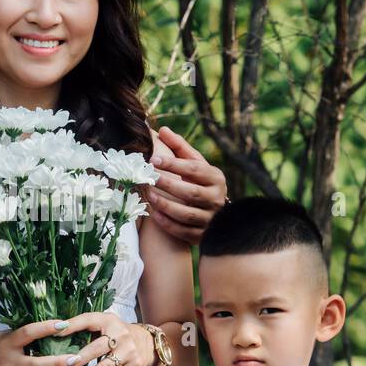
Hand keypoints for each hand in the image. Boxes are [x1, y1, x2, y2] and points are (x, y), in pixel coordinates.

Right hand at [0, 320, 89, 365]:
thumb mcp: (5, 334)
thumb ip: (26, 335)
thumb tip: (55, 328)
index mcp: (8, 343)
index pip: (28, 333)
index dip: (46, 328)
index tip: (64, 324)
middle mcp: (8, 362)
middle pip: (35, 364)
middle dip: (56, 363)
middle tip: (75, 360)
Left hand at [52, 311, 154, 365]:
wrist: (146, 342)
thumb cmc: (115, 333)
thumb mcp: (103, 324)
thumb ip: (84, 327)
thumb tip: (55, 332)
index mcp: (108, 320)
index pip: (88, 320)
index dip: (72, 326)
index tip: (55, 333)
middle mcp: (120, 334)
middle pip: (97, 348)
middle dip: (79, 360)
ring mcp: (129, 351)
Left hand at [147, 126, 226, 243]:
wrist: (216, 213)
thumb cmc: (200, 182)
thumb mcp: (195, 164)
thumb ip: (180, 148)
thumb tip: (162, 129)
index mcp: (216, 178)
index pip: (195, 169)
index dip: (173, 164)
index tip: (153, 159)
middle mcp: (216, 198)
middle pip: (190, 192)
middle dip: (168, 184)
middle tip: (148, 177)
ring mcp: (210, 219)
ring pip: (187, 214)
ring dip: (166, 205)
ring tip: (149, 196)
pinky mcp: (203, 235)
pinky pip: (184, 232)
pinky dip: (168, 224)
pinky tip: (154, 214)